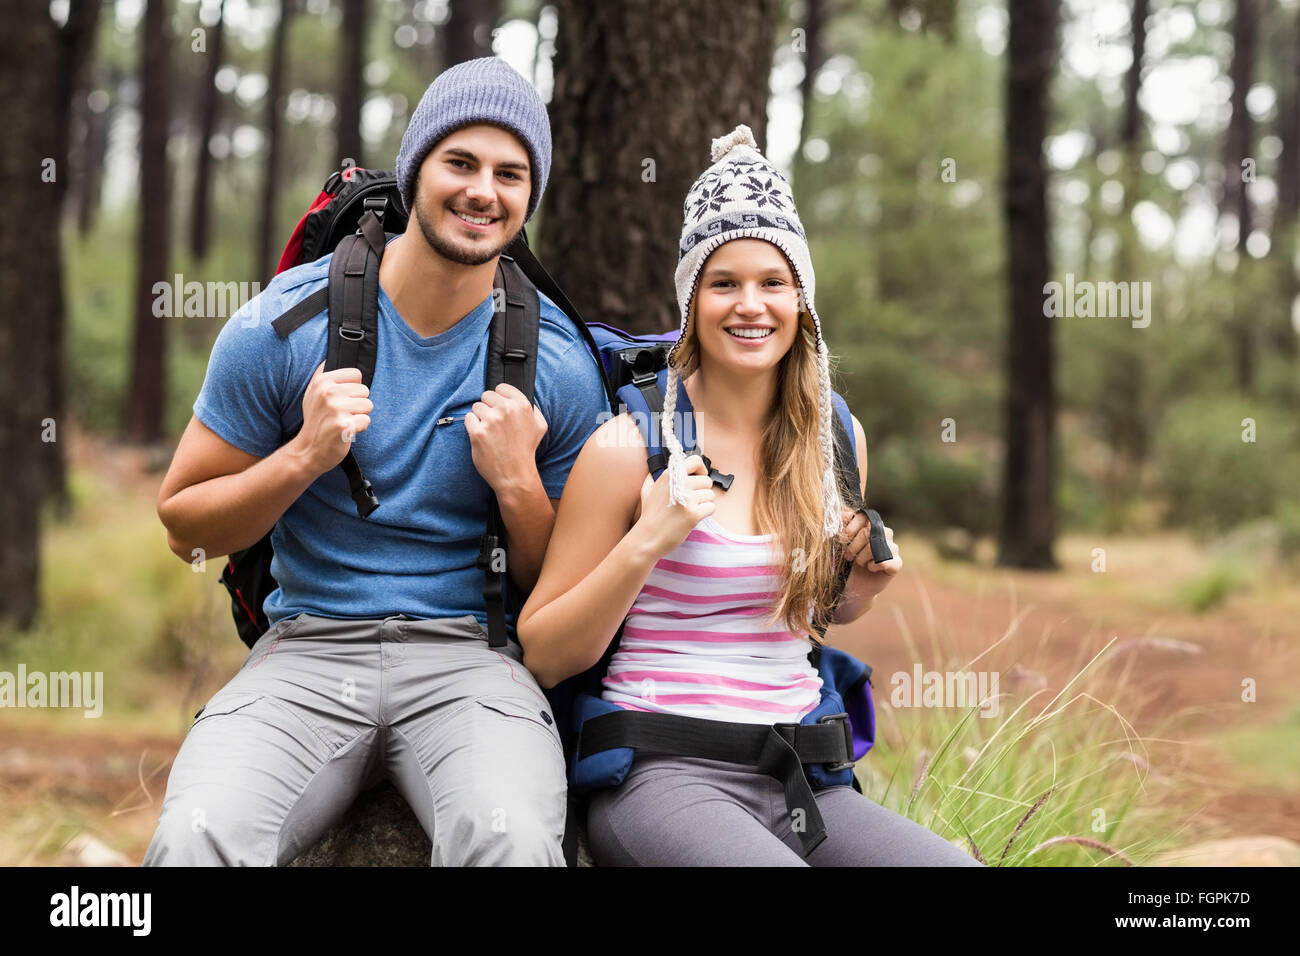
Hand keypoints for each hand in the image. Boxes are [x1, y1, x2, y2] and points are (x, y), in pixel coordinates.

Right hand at [290, 361, 372, 476]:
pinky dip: (360, 428)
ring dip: (359, 416)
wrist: (308, 451)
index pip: (356, 374)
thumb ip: (322, 375)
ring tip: (344, 422)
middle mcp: (328, 392)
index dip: (353, 389)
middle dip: (357, 404)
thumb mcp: (312, 394)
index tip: (341, 399)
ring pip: (368, 405)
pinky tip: (346, 432)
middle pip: (365, 390)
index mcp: (322, 381)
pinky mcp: (344, 425)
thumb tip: (330, 357)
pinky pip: (366, 421)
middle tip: (341, 414)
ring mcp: (336, 408)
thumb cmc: (315, 421)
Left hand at [465, 382, 548, 492]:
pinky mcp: (478, 432)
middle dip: (488, 407)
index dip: (499, 397)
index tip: (499, 407)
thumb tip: (520, 399)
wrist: (515, 474)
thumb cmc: (526, 451)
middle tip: (494, 423)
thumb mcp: (540, 426)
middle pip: (486, 396)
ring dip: (480, 417)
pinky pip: (468, 418)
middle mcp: (507, 410)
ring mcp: (491, 421)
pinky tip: (481, 436)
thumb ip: (533, 409)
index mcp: (522, 406)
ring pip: (476, 407)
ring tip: (489, 432)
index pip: (501, 387)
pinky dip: (472, 426)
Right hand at [634, 455, 715, 557]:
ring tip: (690, 510)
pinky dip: (705, 513)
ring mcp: (688, 499)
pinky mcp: (694, 514)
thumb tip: (659, 468)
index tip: (700, 476)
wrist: (647, 537)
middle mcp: (680, 484)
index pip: (695, 461)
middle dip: (702, 491)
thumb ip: (655, 476)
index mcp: (670, 475)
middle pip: (706, 481)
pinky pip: (711, 508)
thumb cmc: (649, 515)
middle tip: (691, 501)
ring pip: (710, 495)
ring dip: (704, 503)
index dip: (701, 468)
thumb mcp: (647, 490)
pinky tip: (693, 517)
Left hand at [838, 508, 900, 596]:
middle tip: (849, 556)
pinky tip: (870, 569)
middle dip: (853, 546)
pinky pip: (882, 561)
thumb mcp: (841, 544)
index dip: (851, 527)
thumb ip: (842, 527)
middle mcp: (885, 533)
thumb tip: (844, 514)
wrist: (855, 585)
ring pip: (874, 547)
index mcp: (871, 525)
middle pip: (867, 532)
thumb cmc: (848, 562)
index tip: (842, 538)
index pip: (864, 516)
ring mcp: (893, 548)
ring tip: (859, 563)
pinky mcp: (897, 563)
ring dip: (861, 558)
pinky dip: (871, 567)